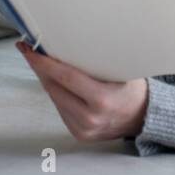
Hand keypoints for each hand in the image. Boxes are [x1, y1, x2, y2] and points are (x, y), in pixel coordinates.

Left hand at [17, 41, 149, 141]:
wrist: (144, 117)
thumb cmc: (132, 88)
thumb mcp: (120, 69)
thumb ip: (94, 61)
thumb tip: (66, 40)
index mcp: (102, 100)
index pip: (65, 77)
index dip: (44, 62)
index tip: (29, 49)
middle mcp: (90, 118)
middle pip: (54, 88)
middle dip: (40, 67)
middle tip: (30, 49)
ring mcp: (83, 129)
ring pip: (54, 99)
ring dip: (46, 80)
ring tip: (41, 61)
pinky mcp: (79, 134)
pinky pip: (61, 109)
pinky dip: (56, 93)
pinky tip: (55, 80)